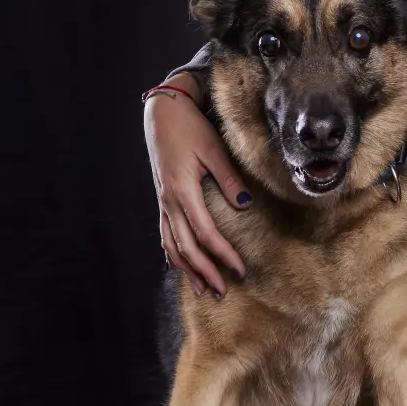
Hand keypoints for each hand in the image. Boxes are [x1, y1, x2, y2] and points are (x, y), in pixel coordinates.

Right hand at [145, 74, 250, 296]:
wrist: (162, 113)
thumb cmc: (190, 128)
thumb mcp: (213, 150)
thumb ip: (228, 179)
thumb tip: (244, 204)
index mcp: (183, 192)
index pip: (205, 234)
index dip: (223, 255)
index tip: (240, 270)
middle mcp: (169, 201)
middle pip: (186, 247)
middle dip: (205, 272)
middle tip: (223, 291)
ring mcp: (162, 201)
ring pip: (172, 244)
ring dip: (187, 269)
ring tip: (202, 289)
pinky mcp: (162, 198)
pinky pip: (165, 232)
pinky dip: (172, 252)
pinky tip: (179, 264)